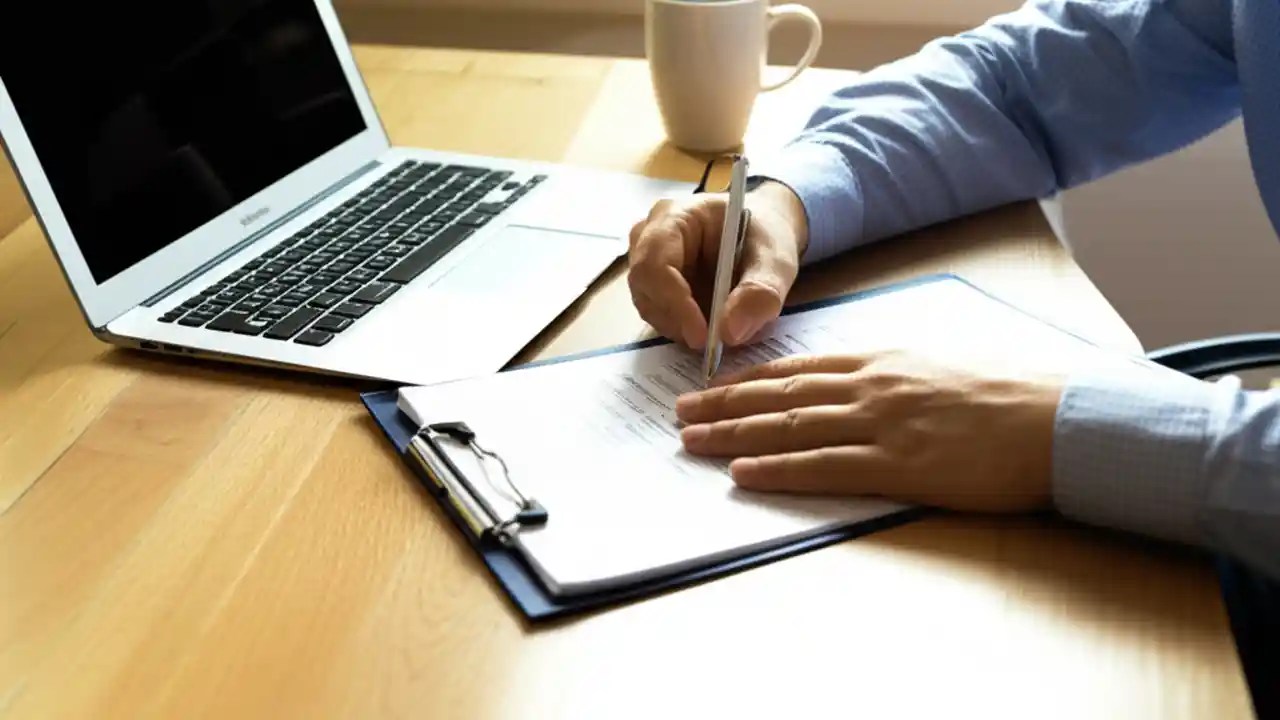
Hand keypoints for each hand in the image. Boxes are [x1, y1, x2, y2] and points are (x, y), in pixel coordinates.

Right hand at [627, 181, 808, 348]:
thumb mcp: (776, 260)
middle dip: (680, 321)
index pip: (655, 263)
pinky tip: (713, 325)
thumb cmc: (764, 236)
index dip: (674, 302)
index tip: (703, 336)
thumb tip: (729, 333)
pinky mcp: (653, 289)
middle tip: (716, 342)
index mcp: (675, 217)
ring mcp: (646, 264)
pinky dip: (685, 329)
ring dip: (684, 328)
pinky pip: (660, 317)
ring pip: (651, 309)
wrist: (760, 235)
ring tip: (723, 327)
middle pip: (646, 289)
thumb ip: (760, 292)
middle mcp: (648, 238)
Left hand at [675, 351, 1065, 512]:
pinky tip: (743, 473)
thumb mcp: (938, 368)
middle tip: (680, 411)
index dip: (747, 379)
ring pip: (789, 427)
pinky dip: (778, 469)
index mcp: (881, 361)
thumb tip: (851, 389)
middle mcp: (871, 387)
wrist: (1053, 418)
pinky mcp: (897, 465)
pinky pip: (824, 467)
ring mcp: (881, 425)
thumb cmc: (1005, 396)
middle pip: (780, 395)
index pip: (797, 369)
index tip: (712, 384)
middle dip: (724, 403)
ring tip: (692, 441)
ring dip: (733, 435)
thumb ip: (890, 377)